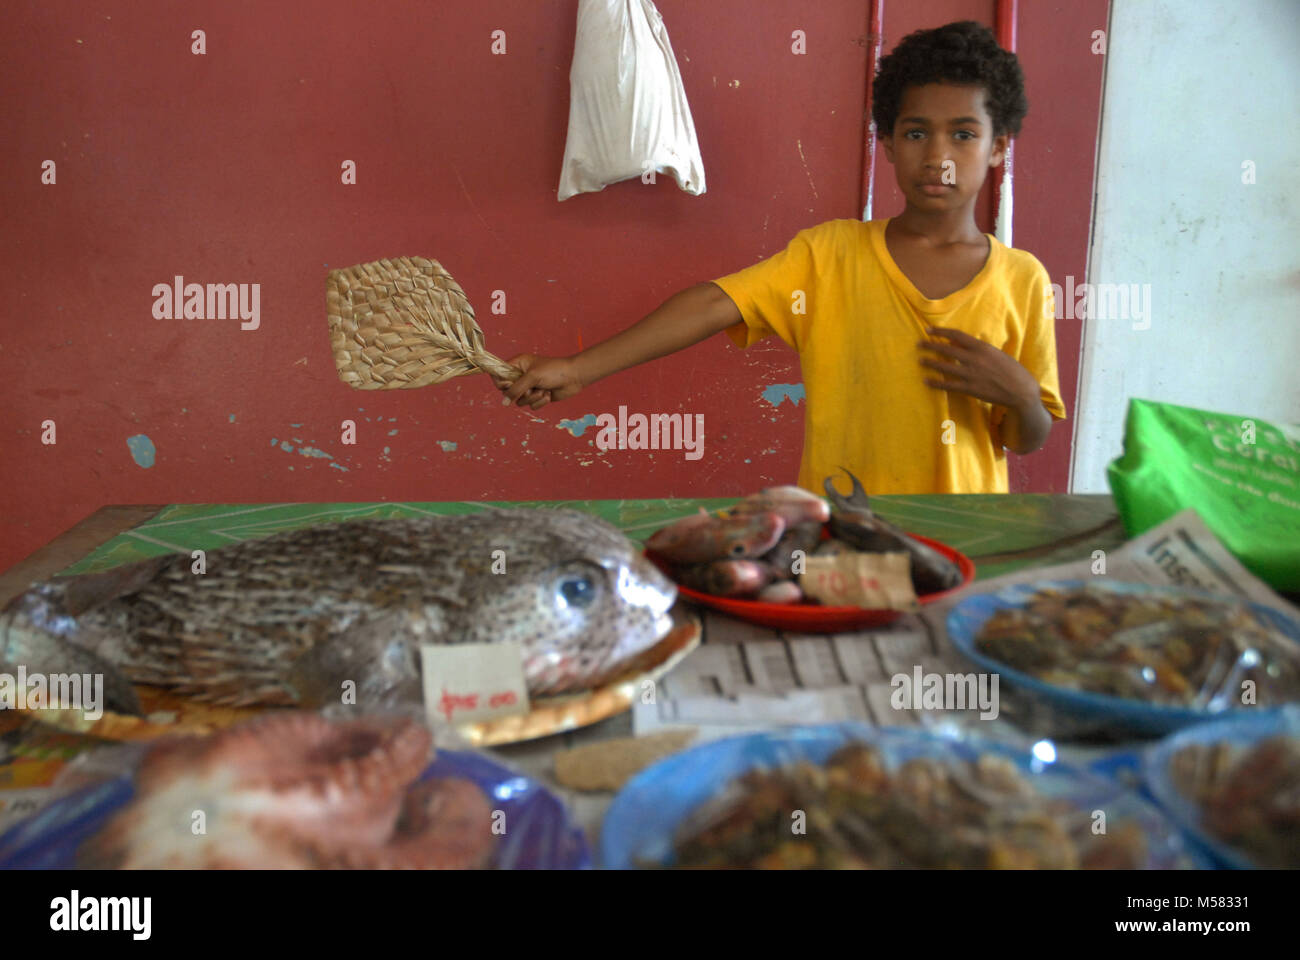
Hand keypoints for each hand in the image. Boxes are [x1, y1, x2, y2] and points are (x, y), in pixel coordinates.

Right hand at [495, 354, 583, 410]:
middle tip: (530, 387)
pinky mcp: (537, 396)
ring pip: (520, 401)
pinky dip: (540, 401)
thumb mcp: (532, 377)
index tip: (508, 385)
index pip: (499, 375)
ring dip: (533, 397)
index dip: (501, 383)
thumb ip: (516, 389)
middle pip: (508, 392)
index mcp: (518, 364)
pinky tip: (549, 394)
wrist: (574, 377)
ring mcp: (529, 387)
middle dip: (521, 393)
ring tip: (543, 389)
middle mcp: (521, 376)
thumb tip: (504, 402)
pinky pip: (531, 405)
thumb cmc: (554, 371)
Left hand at [917, 326, 1039, 410]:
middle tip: (919, 344)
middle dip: (931, 345)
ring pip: (945, 367)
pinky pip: (948, 385)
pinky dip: (936, 383)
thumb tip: (959, 345)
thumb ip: (978, 349)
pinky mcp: (970, 389)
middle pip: (947, 349)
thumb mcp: (996, 354)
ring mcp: (971, 374)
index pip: (957, 335)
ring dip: (930, 363)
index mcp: (982, 347)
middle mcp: (975, 359)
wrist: (1021, 391)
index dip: (941, 331)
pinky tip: (926, 381)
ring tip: (920, 360)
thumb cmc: (1012, 370)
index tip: (929, 330)